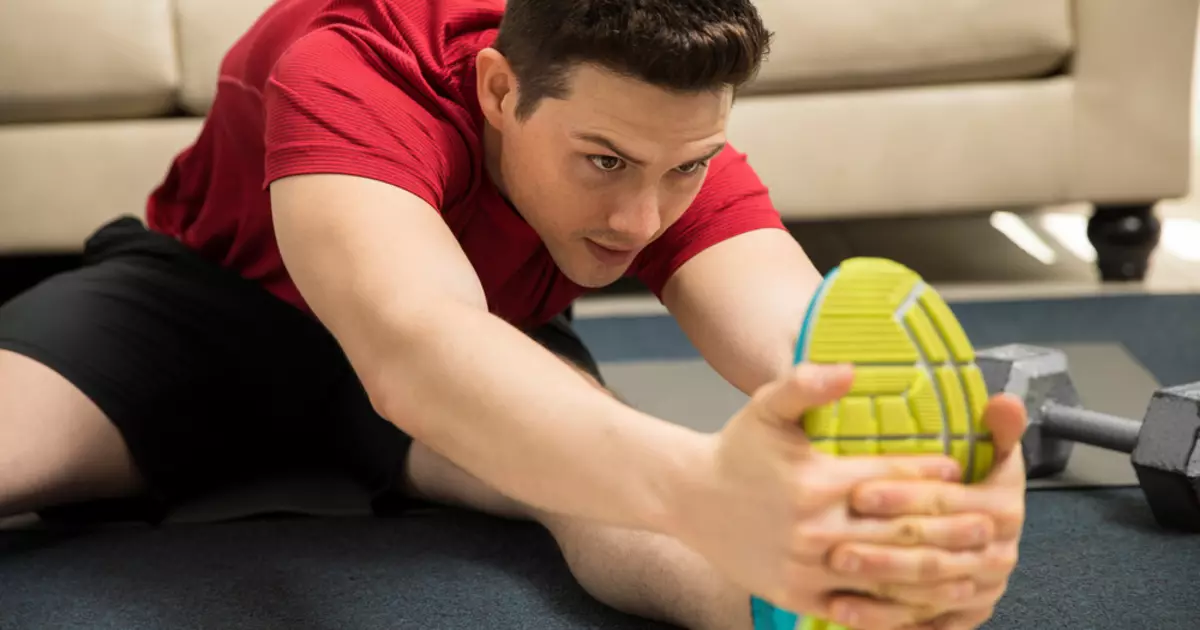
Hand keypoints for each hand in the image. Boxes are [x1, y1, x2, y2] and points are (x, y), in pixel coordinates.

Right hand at [665, 363, 1001, 625]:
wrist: (688, 498)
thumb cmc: (735, 450)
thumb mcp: (767, 407)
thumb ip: (807, 383)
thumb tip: (851, 370)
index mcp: (815, 481)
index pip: (889, 480)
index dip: (929, 476)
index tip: (961, 472)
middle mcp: (815, 528)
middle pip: (900, 531)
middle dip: (951, 528)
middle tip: (992, 523)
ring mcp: (808, 566)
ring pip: (888, 576)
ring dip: (937, 574)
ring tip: (974, 568)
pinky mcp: (800, 594)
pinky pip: (860, 607)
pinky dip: (898, 609)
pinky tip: (926, 603)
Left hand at [834, 394, 1028, 628]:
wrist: (987, 527)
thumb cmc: (974, 477)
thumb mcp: (989, 447)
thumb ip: (994, 426)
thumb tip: (1005, 400)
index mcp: (1001, 505)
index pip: (946, 502)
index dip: (902, 497)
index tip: (857, 494)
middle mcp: (998, 551)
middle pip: (933, 552)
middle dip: (883, 552)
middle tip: (835, 549)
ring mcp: (982, 587)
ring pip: (926, 592)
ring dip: (879, 588)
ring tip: (836, 577)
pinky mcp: (966, 614)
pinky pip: (926, 621)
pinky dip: (885, 621)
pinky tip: (846, 611)